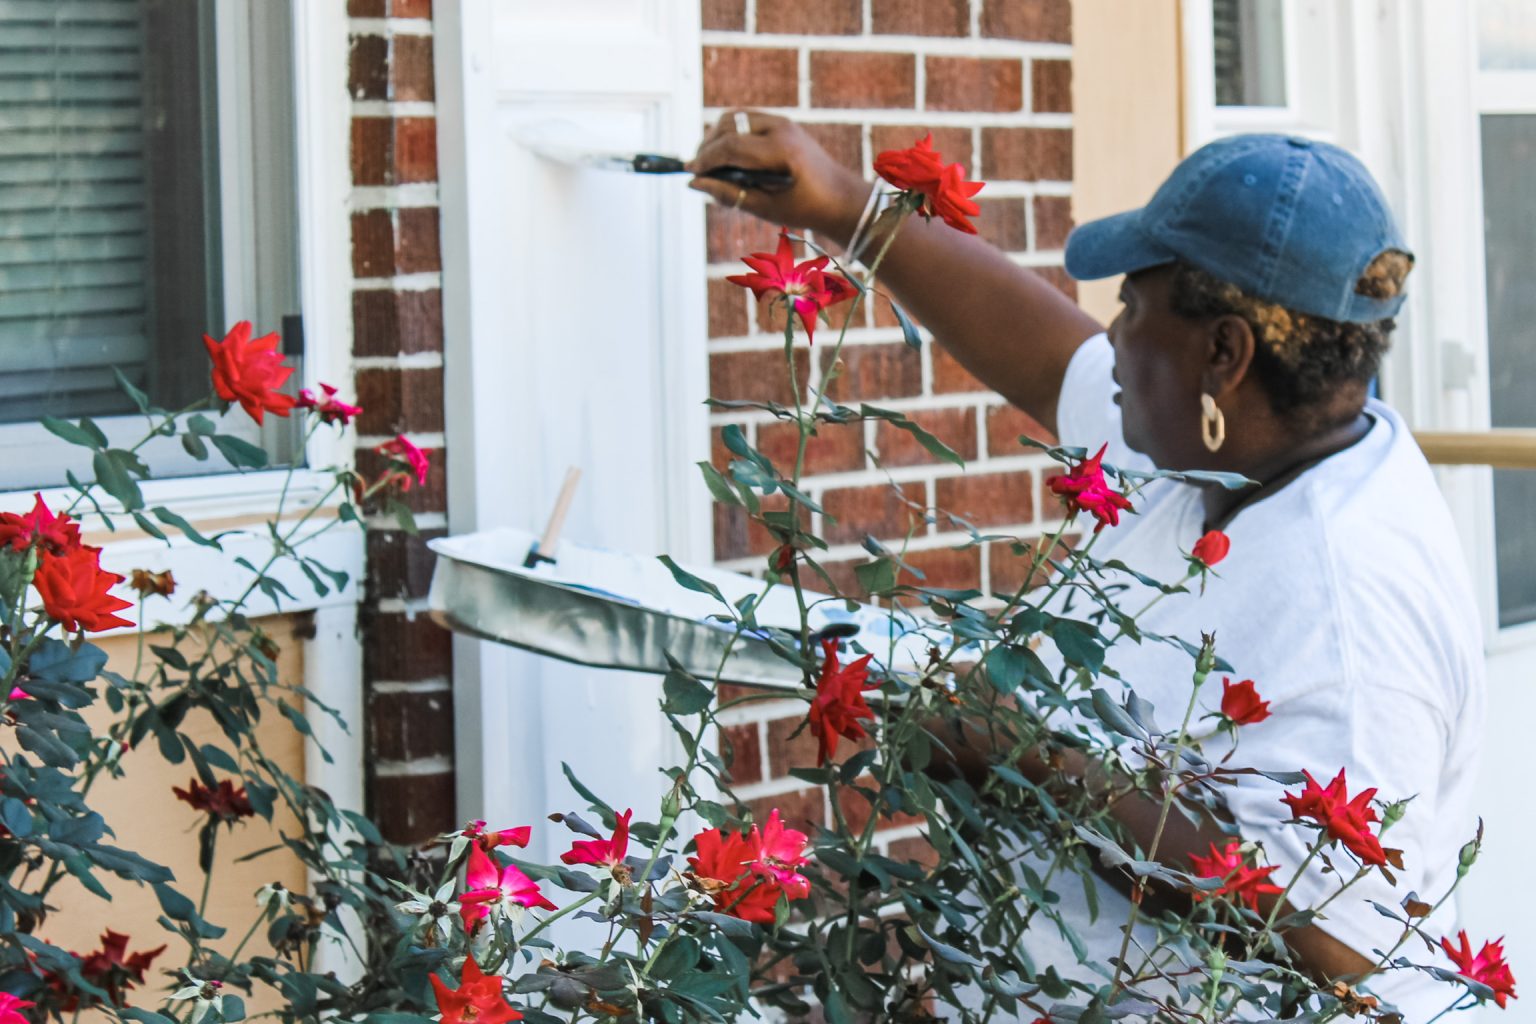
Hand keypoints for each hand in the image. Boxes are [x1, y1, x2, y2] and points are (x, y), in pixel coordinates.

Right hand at [686, 109, 869, 238]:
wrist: (840, 197)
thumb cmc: (806, 208)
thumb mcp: (765, 208)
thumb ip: (729, 194)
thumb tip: (695, 184)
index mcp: (780, 151)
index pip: (731, 145)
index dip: (705, 159)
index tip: (690, 173)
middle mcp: (781, 128)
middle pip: (729, 125)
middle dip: (708, 146)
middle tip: (697, 170)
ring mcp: (782, 122)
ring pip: (735, 118)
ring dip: (717, 137)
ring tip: (709, 163)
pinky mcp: (781, 123)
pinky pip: (746, 120)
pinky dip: (730, 134)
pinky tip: (725, 155)